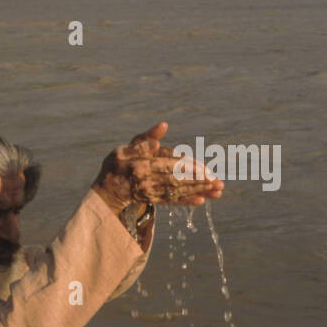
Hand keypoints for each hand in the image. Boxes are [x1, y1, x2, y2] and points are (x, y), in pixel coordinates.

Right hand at [92, 122, 223, 210]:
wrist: (106, 189)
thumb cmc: (117, 163)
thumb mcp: (126, 147)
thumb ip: (145, 138)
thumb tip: (163, 126)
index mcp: (143, 165)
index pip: (171, 166)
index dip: (190, 168)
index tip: (207, 171)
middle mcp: (148, 180)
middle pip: (179, 180)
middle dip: (200, 182)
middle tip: (220, 184)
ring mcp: (152, 193)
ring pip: (179, 191)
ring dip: (199, 191)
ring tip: (217, 191)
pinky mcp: (154, 200)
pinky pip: (172, 201)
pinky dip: (187, 201)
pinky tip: (202, 200)